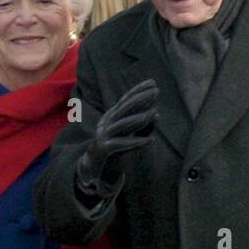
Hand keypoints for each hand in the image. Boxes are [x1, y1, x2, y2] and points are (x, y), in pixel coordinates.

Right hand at [76, 78, 158, 197]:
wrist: (92, 167)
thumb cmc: (113, 148)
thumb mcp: (129, 134)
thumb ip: (142, 126)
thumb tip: (157, 113)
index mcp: (111, 117)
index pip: (125, 100)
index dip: (138, 90)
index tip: (153, 82)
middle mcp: (106, 123)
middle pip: (124, 108)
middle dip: (141, 99)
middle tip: (156, 91)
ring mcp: (104, 135)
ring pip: (123, 124)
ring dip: (138, 118)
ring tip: (153, 113)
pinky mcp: (104, 149)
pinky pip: (121, 144)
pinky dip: (136, 142)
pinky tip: (150, 141)